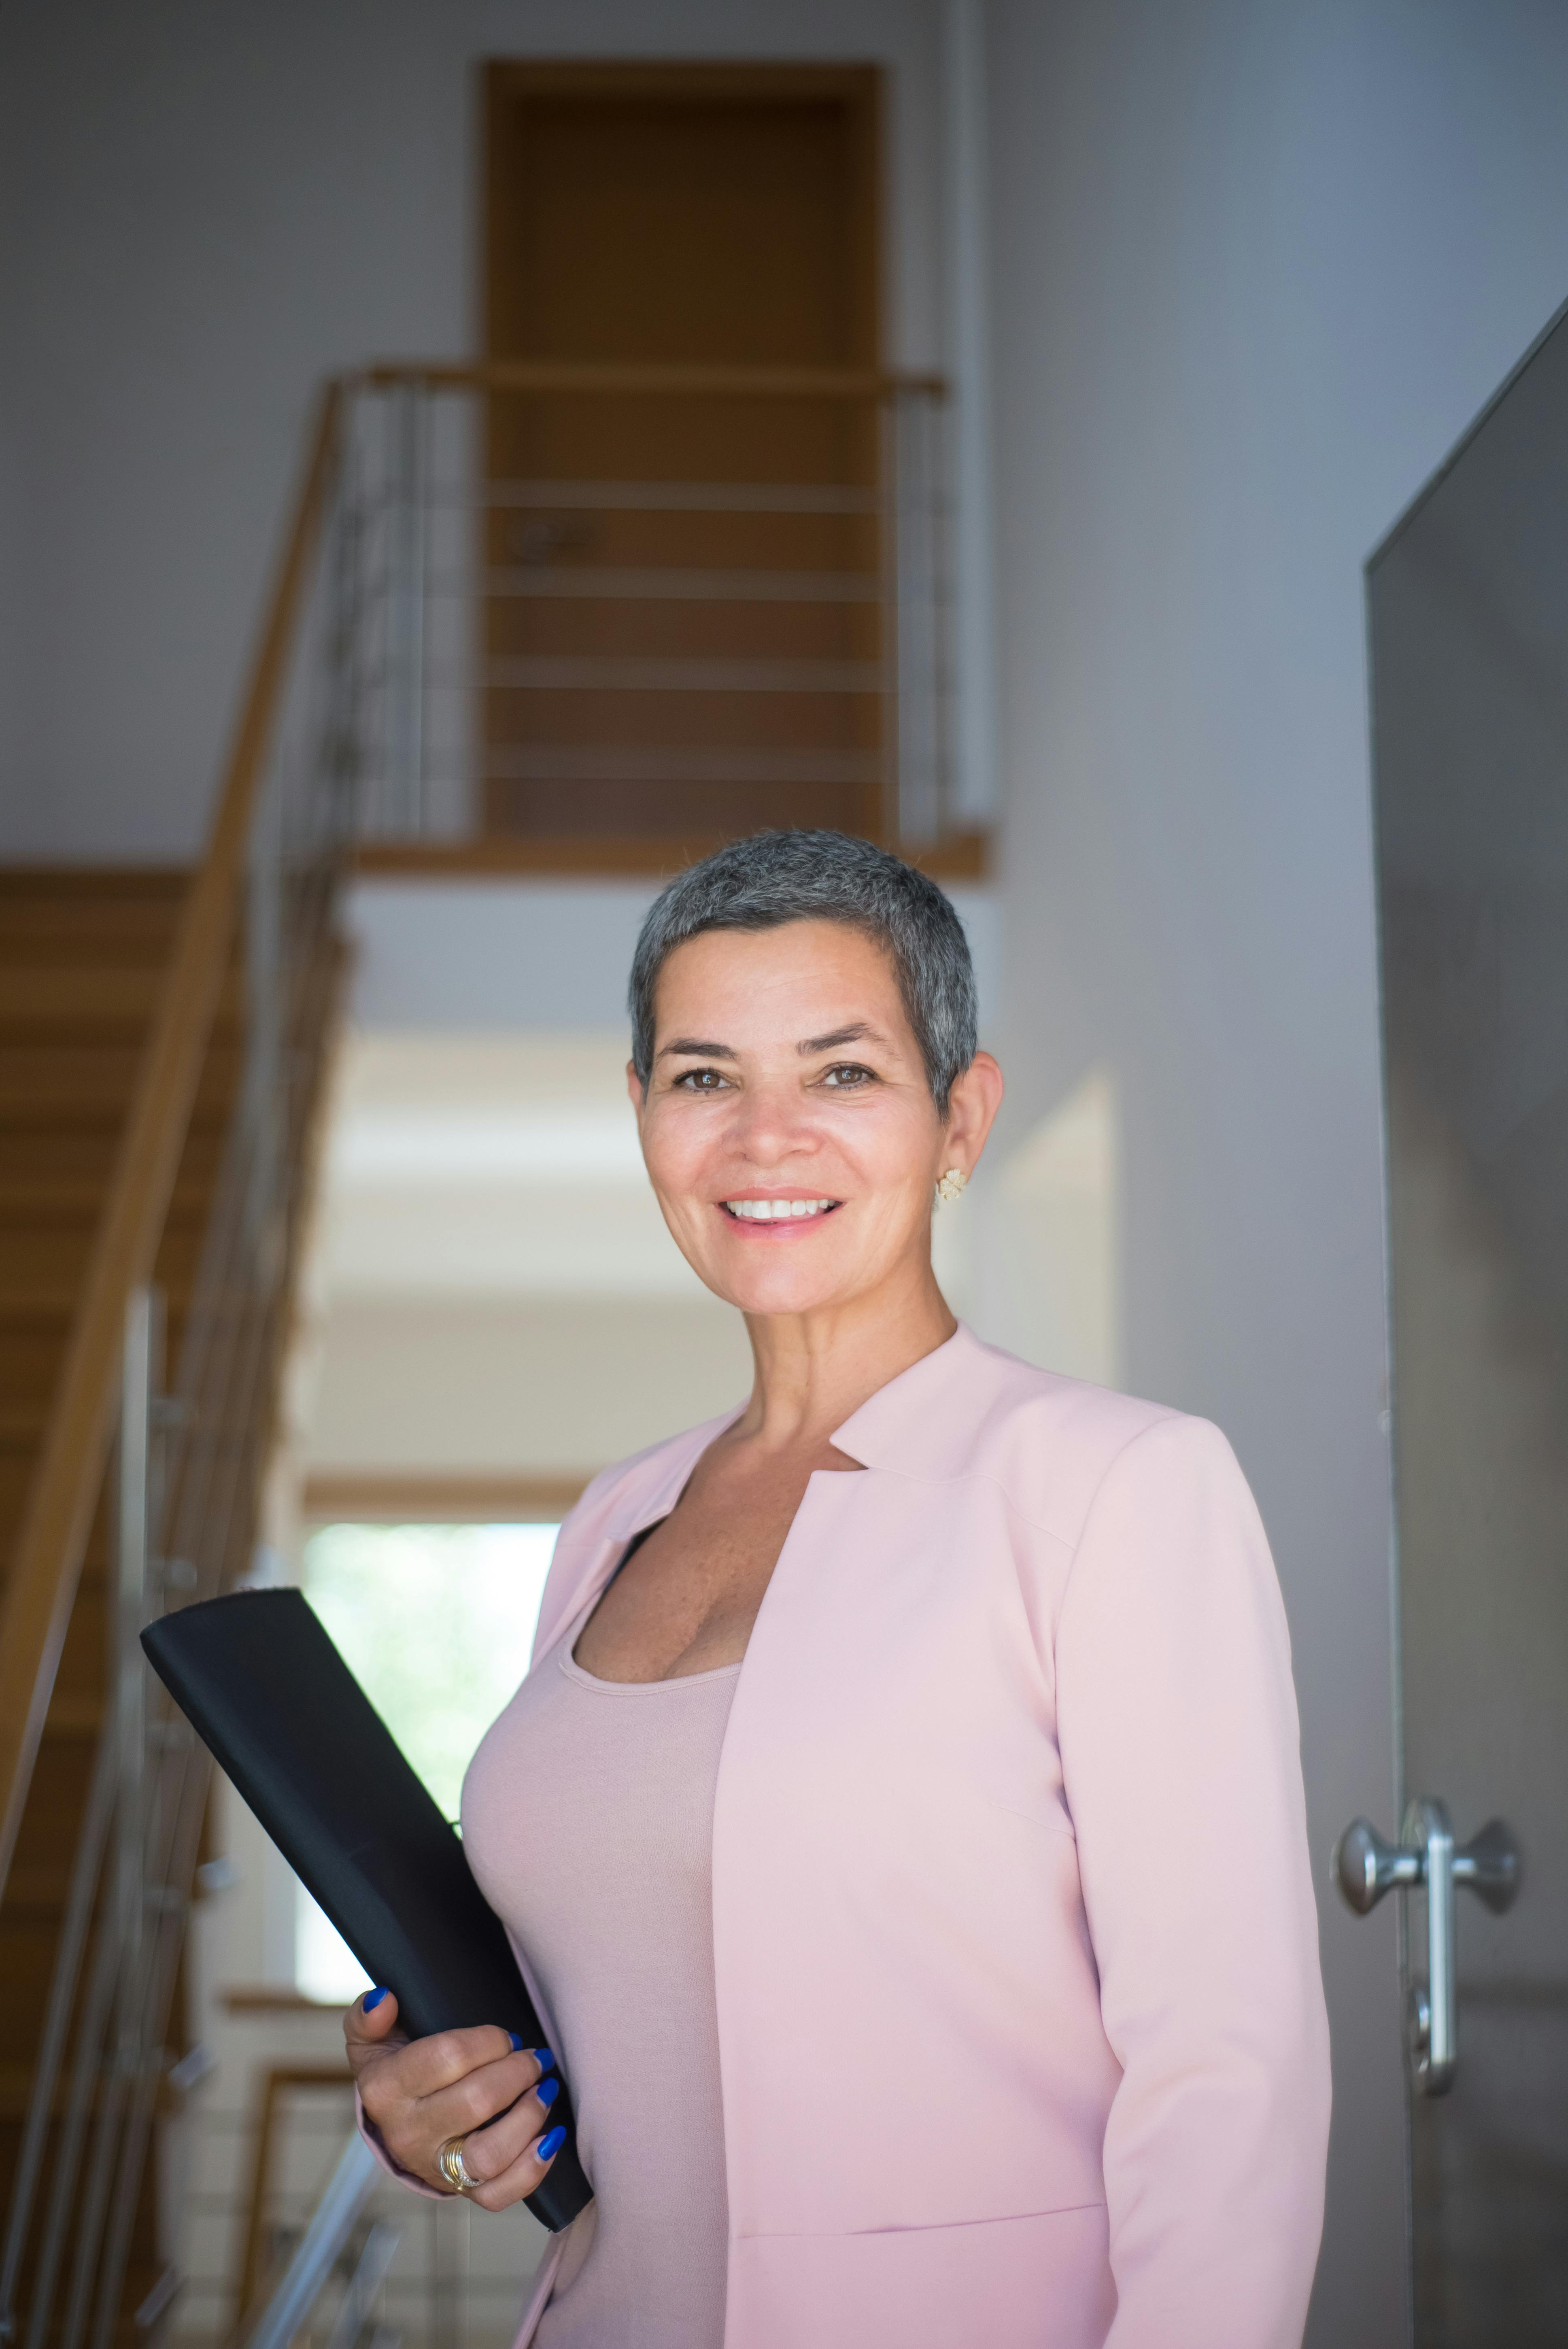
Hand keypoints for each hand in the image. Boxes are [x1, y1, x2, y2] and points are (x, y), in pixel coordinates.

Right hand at [345, 1988, 564, 2209]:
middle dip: (517, 2072)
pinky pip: (501, 2194)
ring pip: (489, 2154)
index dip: (489, 2041)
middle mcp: (408, 2134)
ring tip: (546, 2089)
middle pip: (476, 2102)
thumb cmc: (394, 2069)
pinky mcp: (461, 2192)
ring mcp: (435, 2168)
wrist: (393, 2127)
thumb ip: (369, 2017)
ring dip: (529, 2117)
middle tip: (536, 2057)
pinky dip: (532, 2169)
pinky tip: (549, 2137)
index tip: (507, 2036)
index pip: (447, 2058)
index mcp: (386, 2090)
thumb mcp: (372, 2040)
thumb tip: (384, 1999)